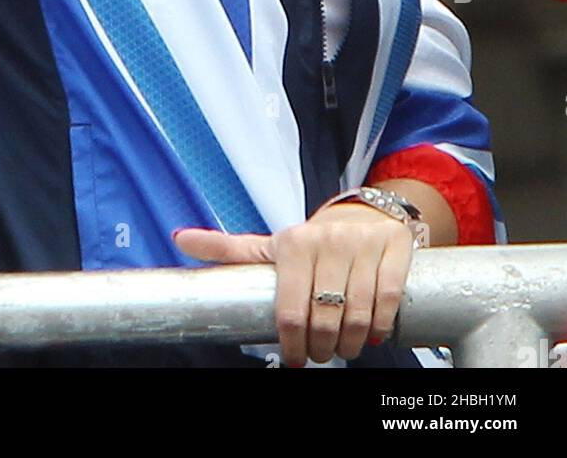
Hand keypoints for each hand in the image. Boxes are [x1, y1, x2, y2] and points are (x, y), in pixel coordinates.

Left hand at [173, 202, 413, 366]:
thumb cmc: (311, 242)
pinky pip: (387, 300)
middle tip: (320, 354)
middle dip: (322, 348)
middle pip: (324, 319)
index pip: (290, 311)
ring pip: (357, 314)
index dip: (293, 345)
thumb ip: (227, 249)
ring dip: (350, 343)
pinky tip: (369, 332)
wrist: (363, 214)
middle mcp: (328, 240)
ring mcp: (363, 245)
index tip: (295, 358)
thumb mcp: (270, 246)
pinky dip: (378, 325)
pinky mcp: (394, 249)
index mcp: (294, 243)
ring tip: (343, 347)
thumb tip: (179, 240)